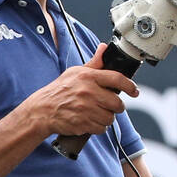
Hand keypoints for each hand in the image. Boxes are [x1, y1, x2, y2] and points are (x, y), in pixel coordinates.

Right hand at [23, 42, 139, 136]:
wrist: (42, 110)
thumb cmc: (59, 90)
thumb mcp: (75, 73)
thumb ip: (94, 63)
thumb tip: (103, 48)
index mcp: (88, 77)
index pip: (117, 79)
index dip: (130, 86)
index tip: (134, 91)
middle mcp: (88, 92)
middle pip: (117, 103)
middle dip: (116, 106)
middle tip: (109, 105)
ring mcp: (85, 109)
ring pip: (110, 117)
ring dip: (106, 118)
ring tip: (96, 113)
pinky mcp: (83, 123)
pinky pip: (101, 128)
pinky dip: (98, 127)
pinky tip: (90, 121)